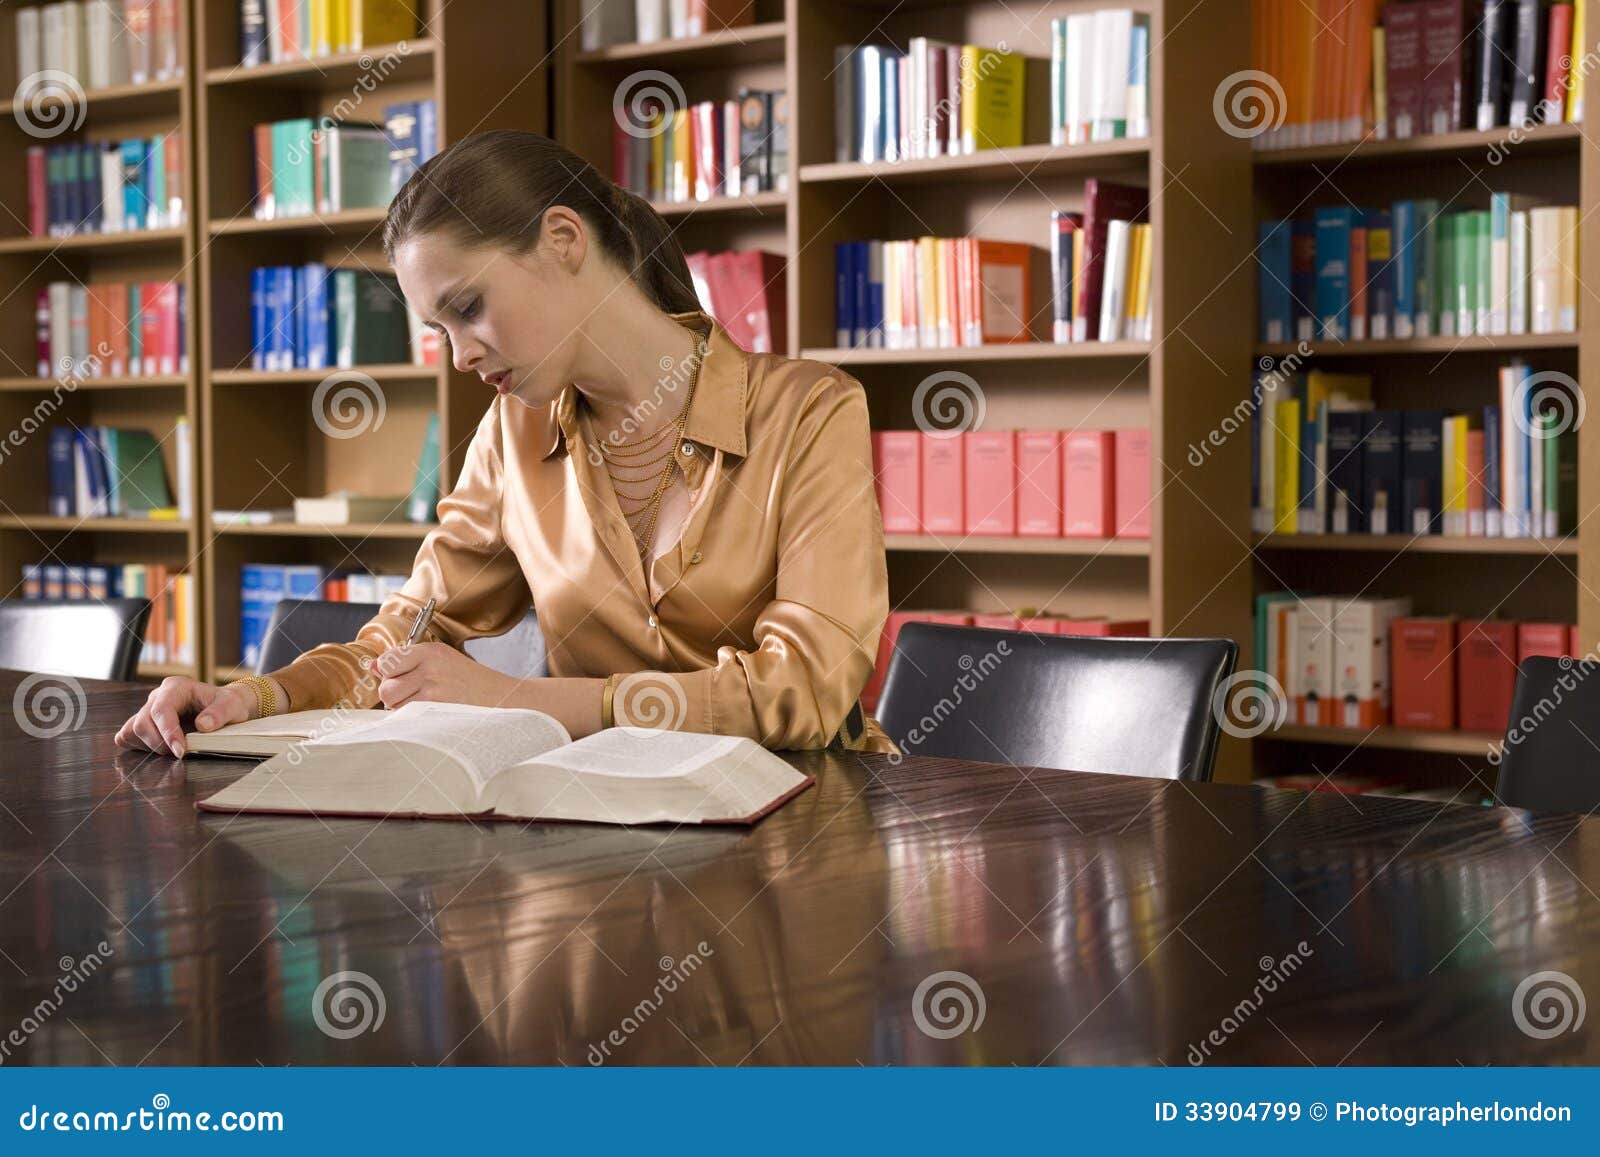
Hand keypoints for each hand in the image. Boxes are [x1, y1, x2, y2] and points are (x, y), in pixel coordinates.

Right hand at [113, 677, 273, 757]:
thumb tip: (203, 725)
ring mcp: (147, 710)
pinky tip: (158, 750)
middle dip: (160, 744)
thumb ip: (220, 712)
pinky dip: (138, 747)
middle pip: (142, 723)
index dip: (168, 733)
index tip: (180, 752)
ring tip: (173, 751)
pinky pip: (127, 736)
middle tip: (181, 754)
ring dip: (150, 747)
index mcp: (175, 687)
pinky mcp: (143, 724)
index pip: (161, 710)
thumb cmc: (228, 704)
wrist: (225, 707)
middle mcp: (157, 697)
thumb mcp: (232, 705)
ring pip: (132, 731)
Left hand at [371, 642, 517, 709]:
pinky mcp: (436, 711)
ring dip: (401, 708)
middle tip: (411, 695)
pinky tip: (429, 714)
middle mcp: (430, 668)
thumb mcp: (442, 660)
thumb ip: (407, 661)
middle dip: (392, 694)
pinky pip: (406, 717)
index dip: (386, 673)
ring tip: (422, 704)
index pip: (388, 660)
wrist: (503, 698)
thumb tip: (372, 666)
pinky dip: (411, 718)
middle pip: (386, 686)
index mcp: (431, 651)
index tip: (394, 677)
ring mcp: (433, 691)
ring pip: (393, 704)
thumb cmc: (471, 682)